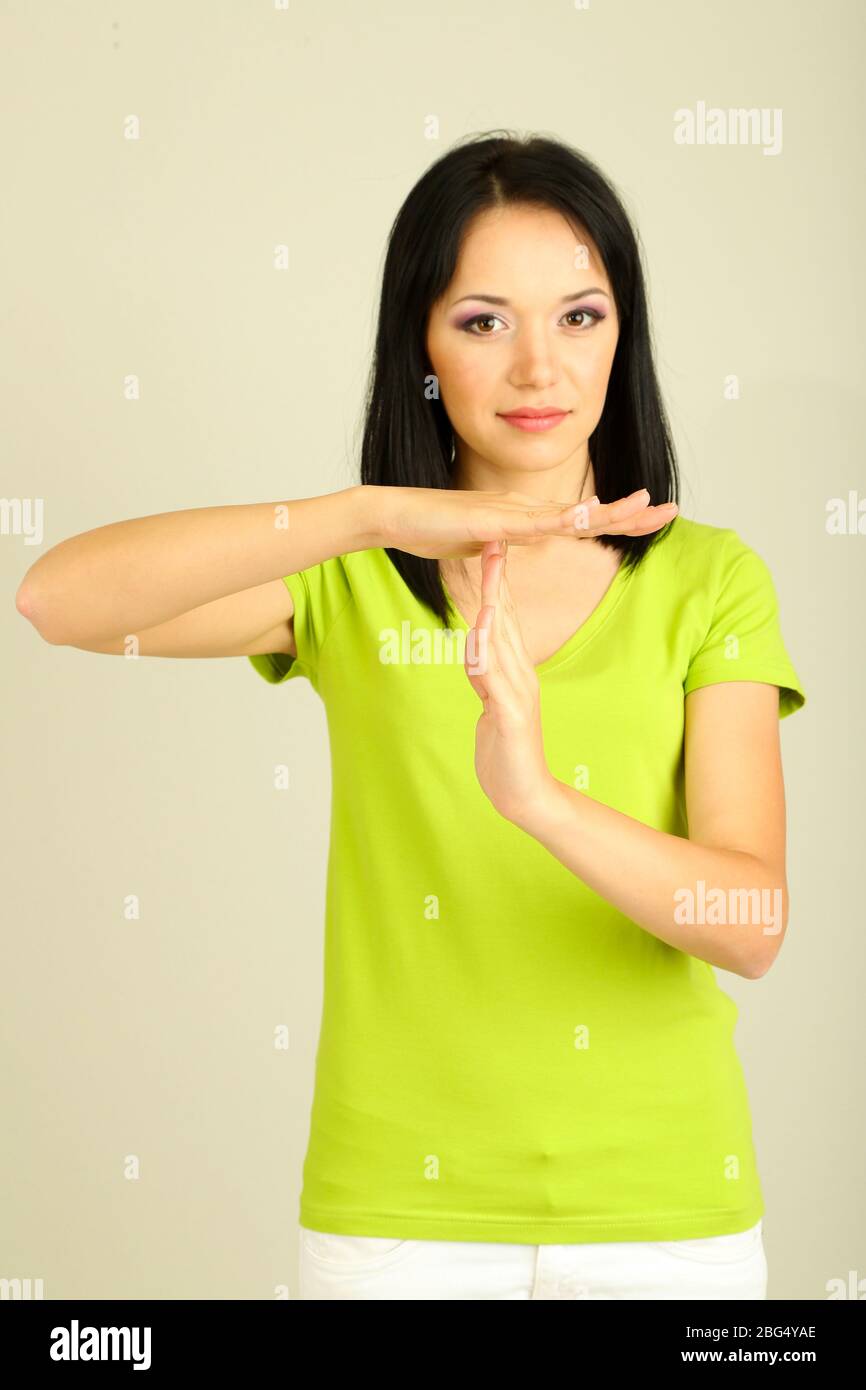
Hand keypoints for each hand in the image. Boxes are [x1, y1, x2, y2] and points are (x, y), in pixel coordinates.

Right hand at [374, 483, 676, 559]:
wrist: (394, 516)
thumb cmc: (431, 529)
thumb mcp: (479, 544)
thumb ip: (502, 544)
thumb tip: (517, 546)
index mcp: (527, 518)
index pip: (583, 518)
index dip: (620, 517)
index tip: (653, 516)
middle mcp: (525, 509)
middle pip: (588, 512)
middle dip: (632, 512)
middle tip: (672, 509)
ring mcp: (509, 512)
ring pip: (568, 514)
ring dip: (607, 511)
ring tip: (644, 506)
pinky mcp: (489, 520)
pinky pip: (530, 524)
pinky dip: (558, 522)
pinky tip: (583, 519)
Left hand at [464, 539, 557, 828]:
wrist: (526, 797)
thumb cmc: (507, 754)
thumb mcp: (492, 708)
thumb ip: (487, 679)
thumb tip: (479, 654)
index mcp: (516, 673)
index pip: (506, 620)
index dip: (498, 583)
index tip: (490, 550)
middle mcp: (522, 677)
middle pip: (508, 622)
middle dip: (498, 582)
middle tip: (493, 543)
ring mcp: (519, 697)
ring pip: (504, 647)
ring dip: (495, 613)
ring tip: (489, 582)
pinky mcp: (513, 718)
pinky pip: (497, 684)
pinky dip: (487, 661)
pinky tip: (480, 643)